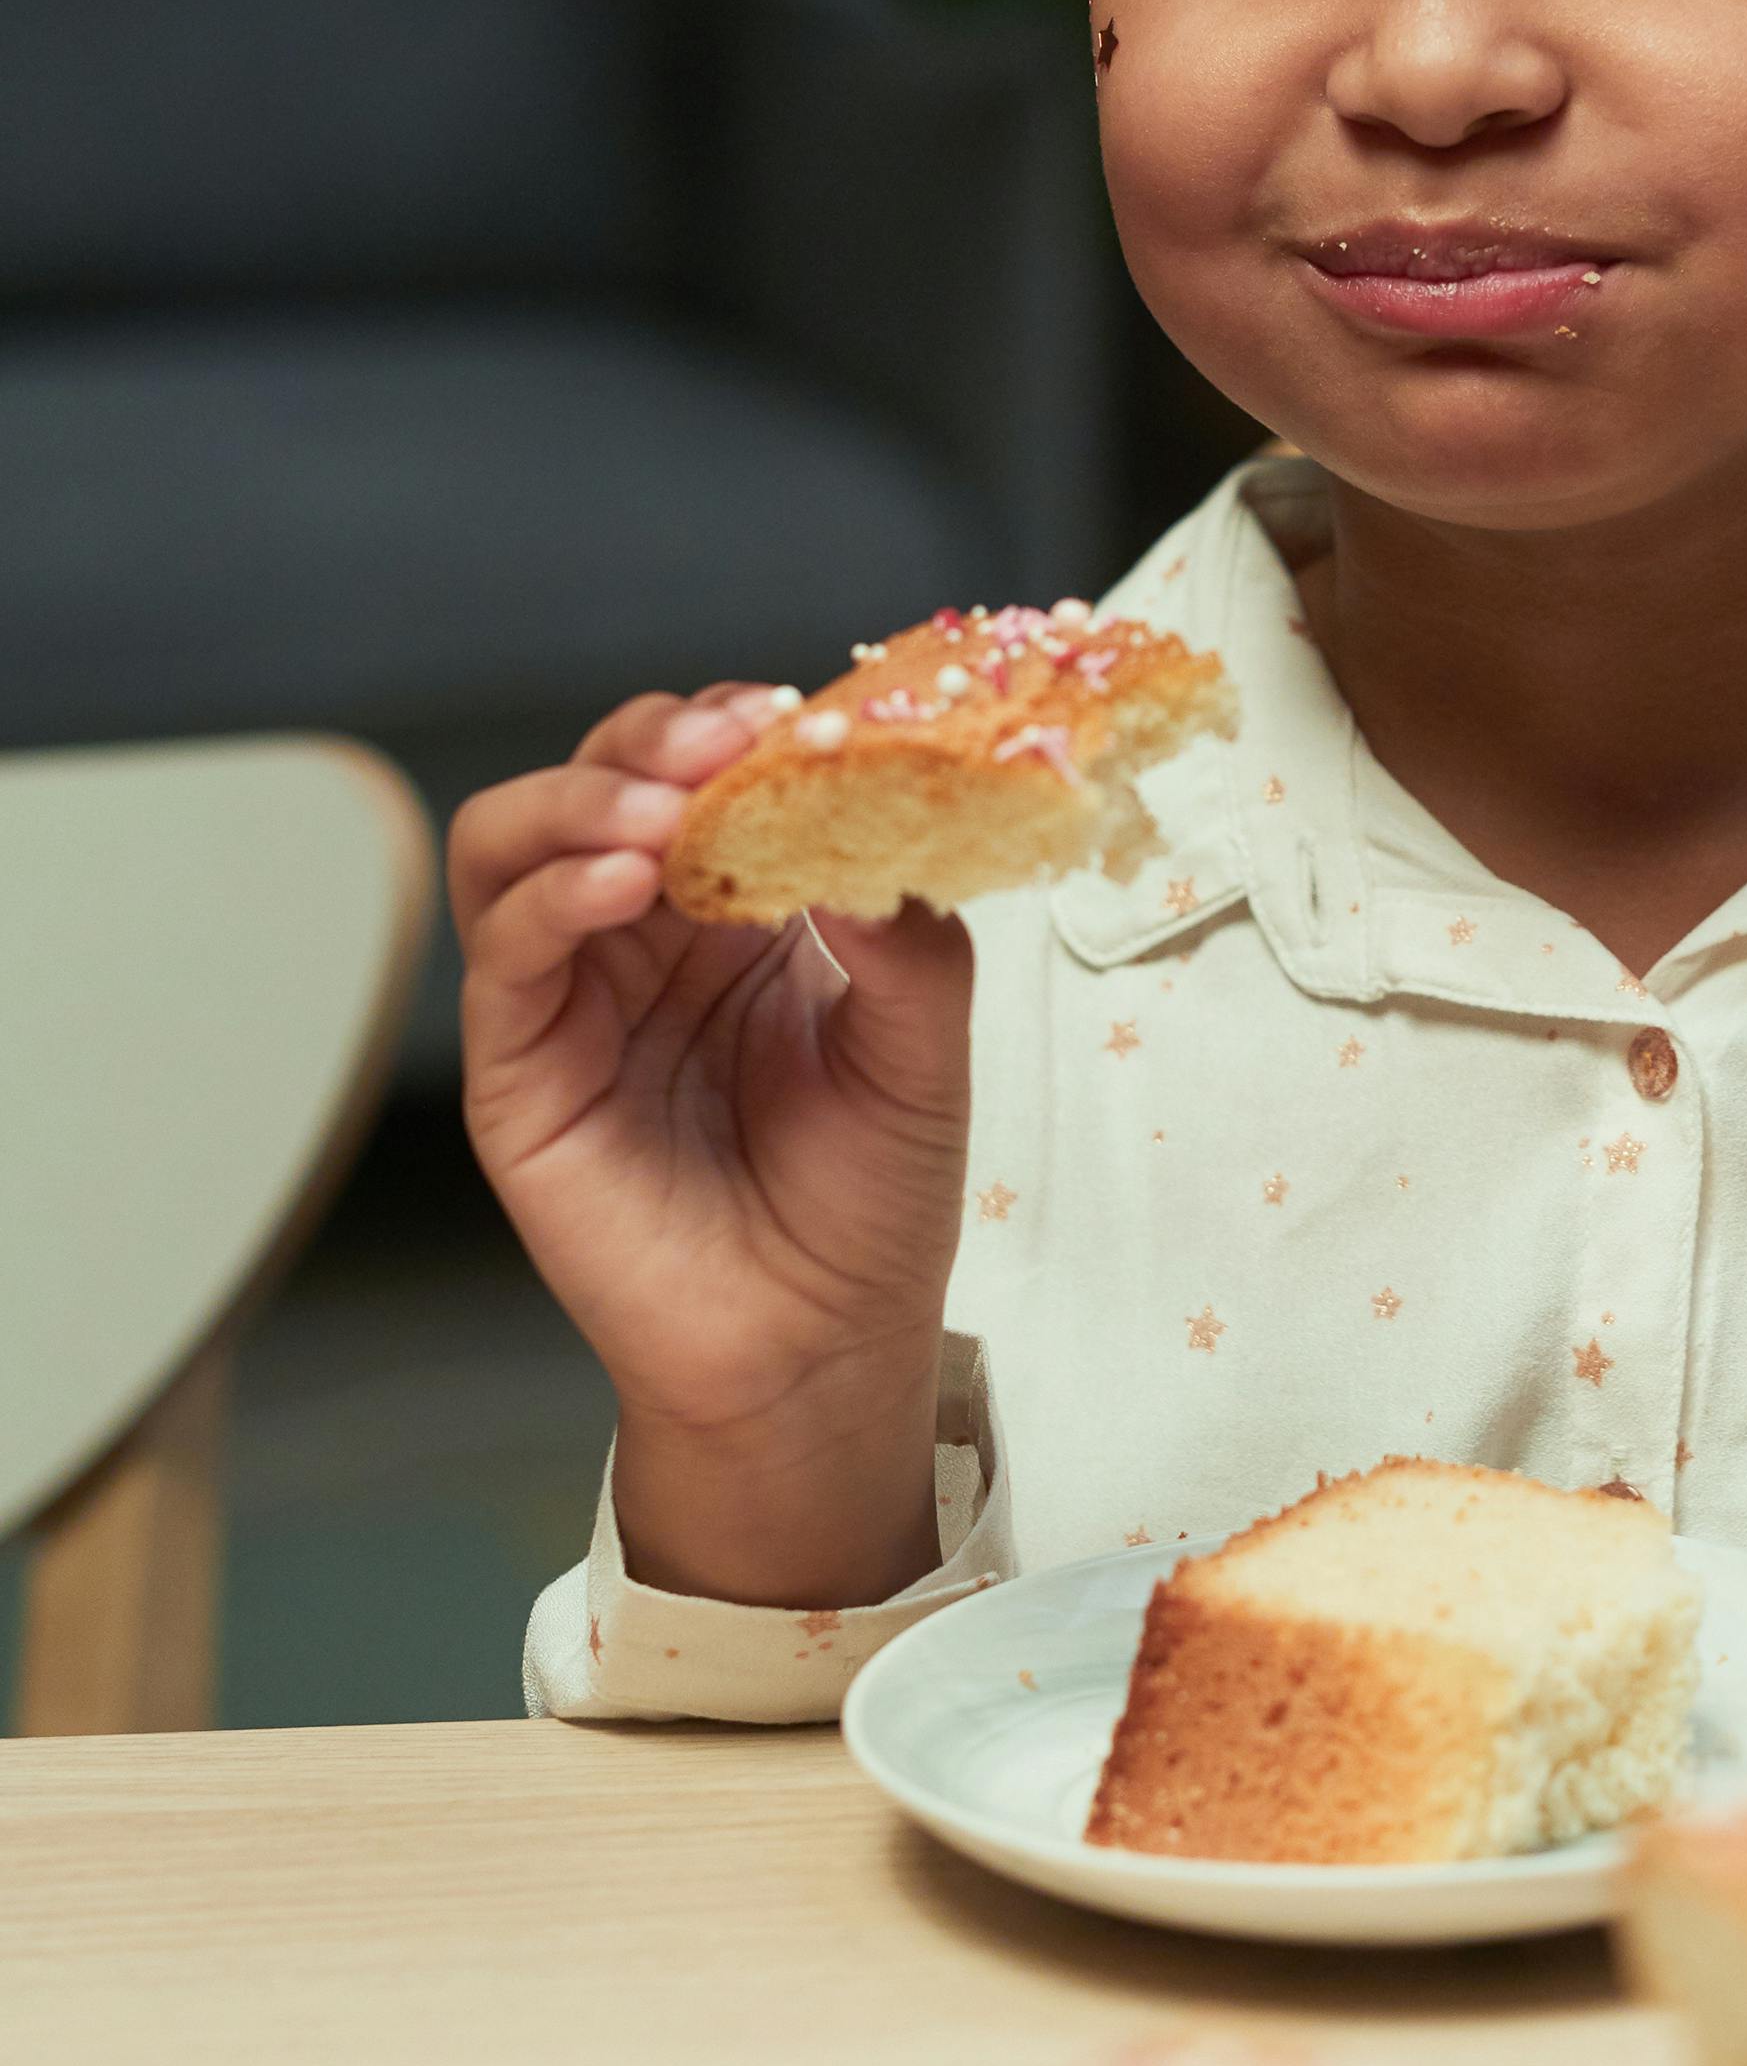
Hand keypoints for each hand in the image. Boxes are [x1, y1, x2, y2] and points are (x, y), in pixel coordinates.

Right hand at [450, 687, 974, 1604]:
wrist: (822, 1350)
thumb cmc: (872, 1204)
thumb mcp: (925, 1048)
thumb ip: (906, 932)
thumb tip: (871, 810)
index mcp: (737, 914)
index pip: (703, 777)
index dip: (733, 732)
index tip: (788, 715)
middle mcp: (642, 940)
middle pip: (599, 784)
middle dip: (650, 744)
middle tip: (719, 746)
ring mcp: (570, 1000)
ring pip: (515, 845)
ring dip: (579, 802)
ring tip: (659, 816)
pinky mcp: (521, 1074)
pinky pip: (502, 957)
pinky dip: (550, 899)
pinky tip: (624, 883)